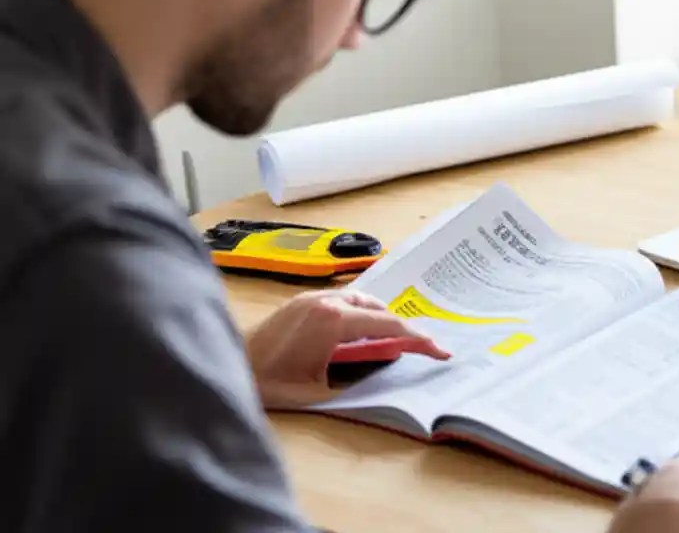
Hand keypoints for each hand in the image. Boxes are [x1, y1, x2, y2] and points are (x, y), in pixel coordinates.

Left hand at [246, 289, 448, 408]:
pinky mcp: (299, 303)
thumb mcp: (321, 393)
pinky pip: (340, 301)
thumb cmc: (268, 386)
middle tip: (419, 347)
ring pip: (359, 301)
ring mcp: (310, 299)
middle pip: (377, 308)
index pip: (388, 325)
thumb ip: (360, 378)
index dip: (418, 339)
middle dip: (401, 327)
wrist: (225, 369)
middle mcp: (325, 302)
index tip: (440, 350)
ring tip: (391, 341)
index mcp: (334, 321)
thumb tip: (392, 369)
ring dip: (378, 319)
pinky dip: (358, 315)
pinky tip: (358, 334)